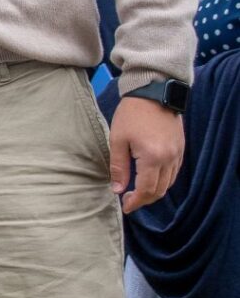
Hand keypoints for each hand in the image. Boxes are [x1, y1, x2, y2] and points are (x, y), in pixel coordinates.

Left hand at [110, 95, 184, 213]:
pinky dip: (163, 180)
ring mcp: (177, 153)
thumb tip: (117, 190)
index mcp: (152, 157)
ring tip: (138, 191)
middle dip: (144, 200)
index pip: (146, 190)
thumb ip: (118, 167)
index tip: (125, 207)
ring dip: (154, 191)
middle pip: (160, 190)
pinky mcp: (181, 147)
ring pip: (169, 183)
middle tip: (129, 200)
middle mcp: (169, 158)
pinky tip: (150, 178)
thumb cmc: (131, 114)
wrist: (154, 91)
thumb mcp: (117, 140)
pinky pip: (174, 172)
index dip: (135, 202)